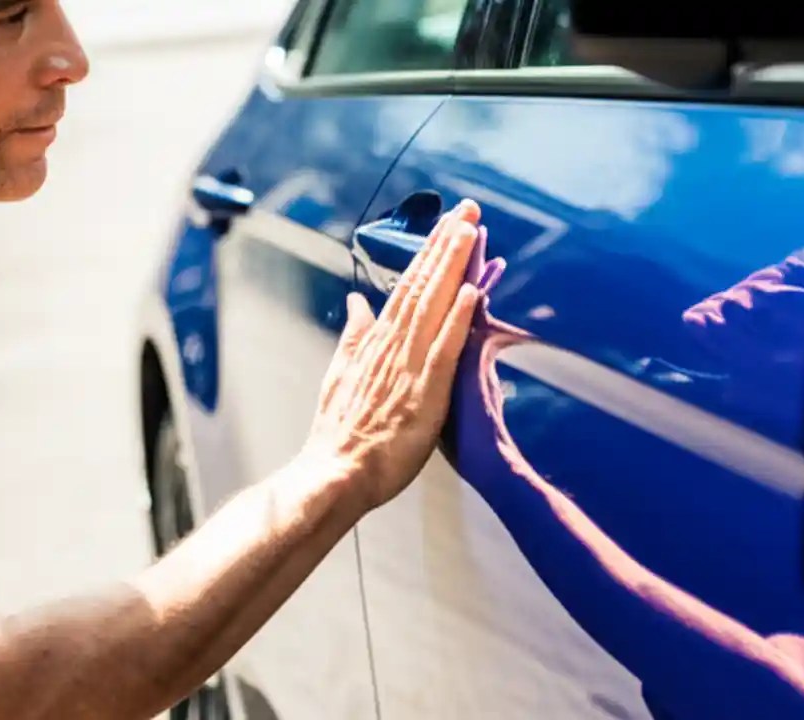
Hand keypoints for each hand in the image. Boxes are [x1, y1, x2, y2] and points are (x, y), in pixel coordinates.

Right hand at [304, 200, 483, 511]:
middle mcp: (392, 346)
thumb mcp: (341, 373)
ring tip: (469, 231)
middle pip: (422, 285)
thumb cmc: (340, 433)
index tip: (448, 224)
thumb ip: (354, 335)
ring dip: (452, 267)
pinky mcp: (422, 393)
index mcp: (376, 342)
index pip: (406, 287)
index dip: (429, 253)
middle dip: (445, 244)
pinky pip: (442, 349)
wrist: (334, 473)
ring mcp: (407, 367)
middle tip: (468, 208)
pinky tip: (470, 291)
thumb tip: (358, 303)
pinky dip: (456, 319)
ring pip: (433, 306)